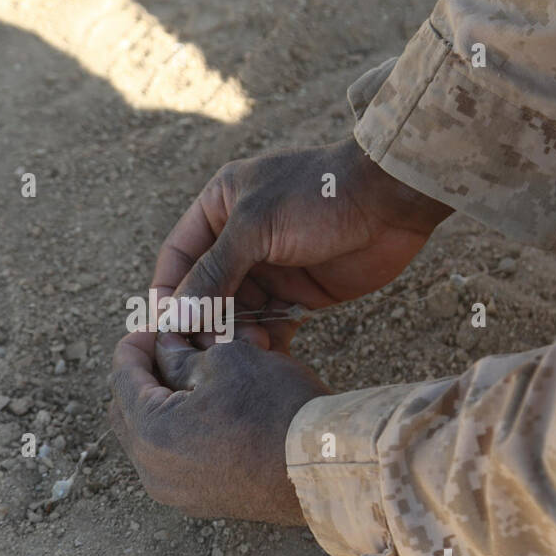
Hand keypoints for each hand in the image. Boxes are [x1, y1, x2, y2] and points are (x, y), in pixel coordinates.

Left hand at [109, 329, 330, 525]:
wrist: (327, 468)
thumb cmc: (279, 408)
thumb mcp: (226, 359)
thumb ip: (180, 353)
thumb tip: (164, 347)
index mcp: (151, 432)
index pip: (122, 377)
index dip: (135, 343)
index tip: (153, 325)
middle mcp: (153, 471)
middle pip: (128, 411)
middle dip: (145, 375)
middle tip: (172, 348)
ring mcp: (176, 493)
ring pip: (151, 437)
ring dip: (164, 403)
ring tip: (195, 376)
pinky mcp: (201, 502)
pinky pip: (174, 459)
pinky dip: (181, 430)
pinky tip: (210, 407)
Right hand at [153, 138, 450, 350]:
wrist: (391, 202)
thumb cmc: (318, 197)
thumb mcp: (255, 227)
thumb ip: (214, 272)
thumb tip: (174, 315)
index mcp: (219, 208)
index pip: (179, 258)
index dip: (167, 294)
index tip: (165, 332)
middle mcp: (239, 240)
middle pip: (205, 292)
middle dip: (205, 322)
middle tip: (210, 351)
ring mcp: (270, 268)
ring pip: (236, 313)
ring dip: (235, 337)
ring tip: (246, 352)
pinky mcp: (298, 294)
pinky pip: (270, 325)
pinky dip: (265, 342)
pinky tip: (269, 357)